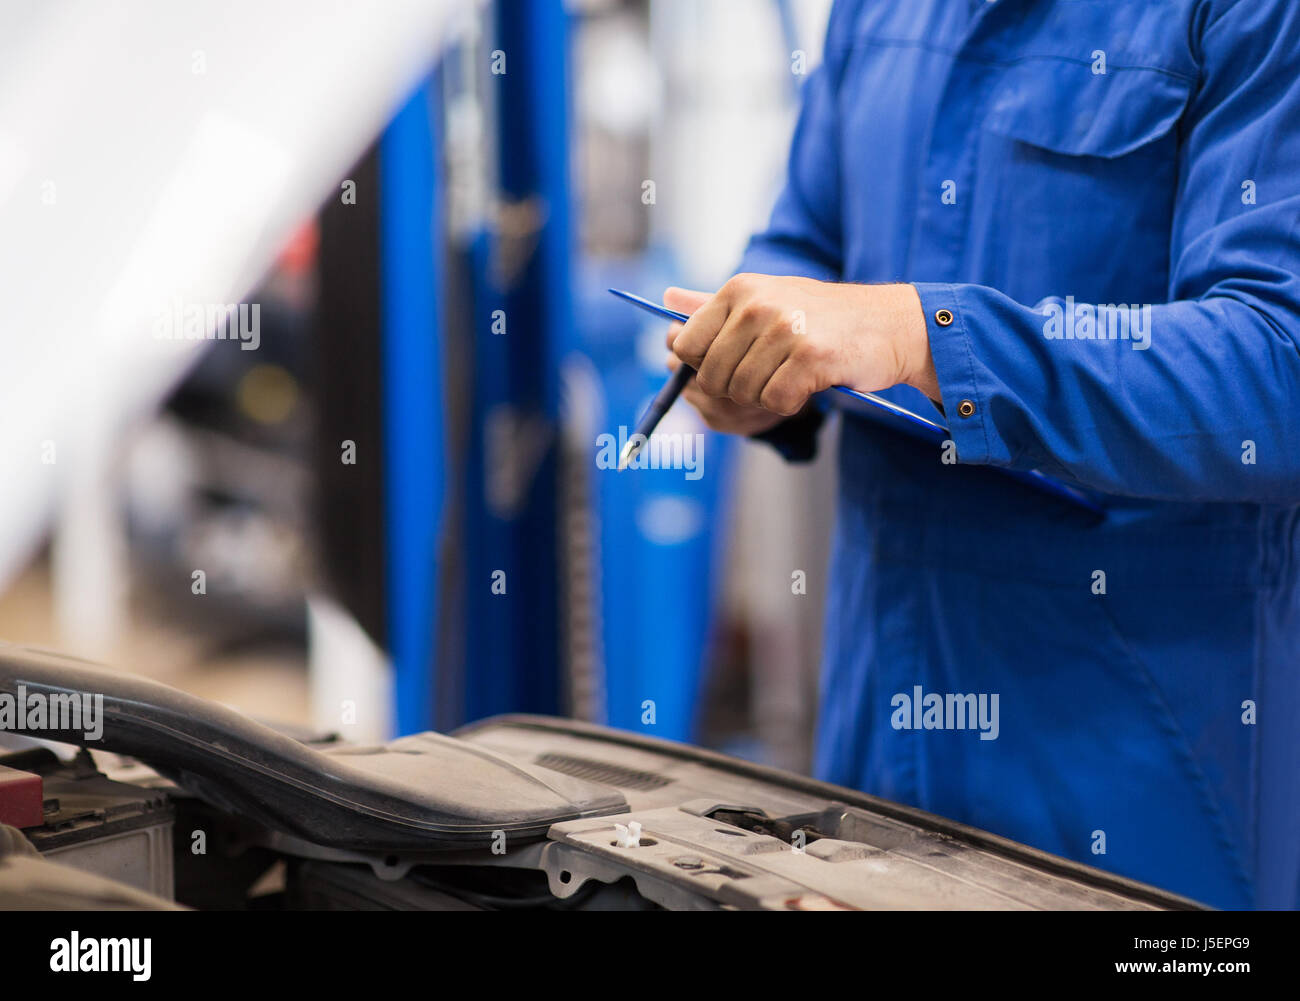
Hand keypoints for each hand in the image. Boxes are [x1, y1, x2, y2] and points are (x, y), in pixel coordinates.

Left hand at [667, 274, 937, 416]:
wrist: (892, 326)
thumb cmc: (824, 318)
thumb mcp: (767, 298)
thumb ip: (714, 305)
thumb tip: (666, 300)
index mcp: (738, 289)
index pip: (684, 345)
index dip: (703, 368)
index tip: (732, 366)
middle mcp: (756, 304)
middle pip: (711, 376)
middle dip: (737, 388)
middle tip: (770, 374)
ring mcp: (784, 328)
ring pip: (742, 392)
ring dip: (766, 396)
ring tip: (792, 375)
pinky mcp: (811, 356)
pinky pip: (775, 401)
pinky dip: (791, 403)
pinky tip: (809, 384)